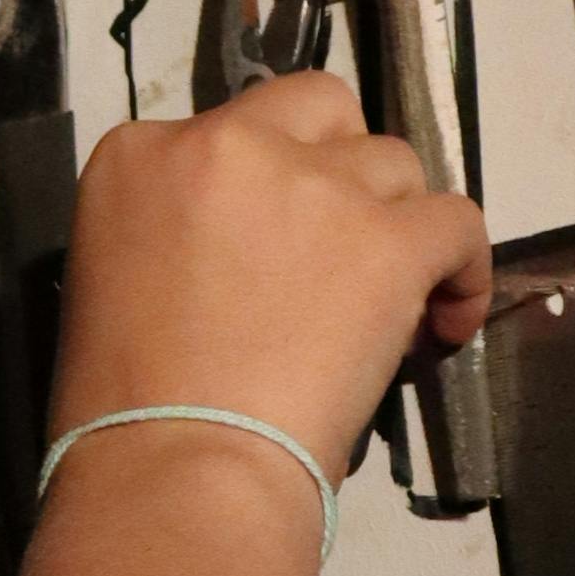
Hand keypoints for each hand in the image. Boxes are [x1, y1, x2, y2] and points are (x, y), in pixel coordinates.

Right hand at [43, 74, 489, 489]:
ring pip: (394, 163)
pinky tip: (449, 319)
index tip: (271, 248)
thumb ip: (174, 235)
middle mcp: (225, 143)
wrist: (176, 467)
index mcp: (138, 156)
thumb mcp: (111, 283)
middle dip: (339, 162)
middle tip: (339, 239)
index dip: (262, 185)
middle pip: (318, 108)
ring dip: (396, 221)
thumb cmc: (121, 413)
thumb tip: (245, 257)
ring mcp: (313, 185)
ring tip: (392, 297)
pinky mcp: (388, 239)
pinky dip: (463, 269)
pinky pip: (457, 223)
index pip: (225, 131)